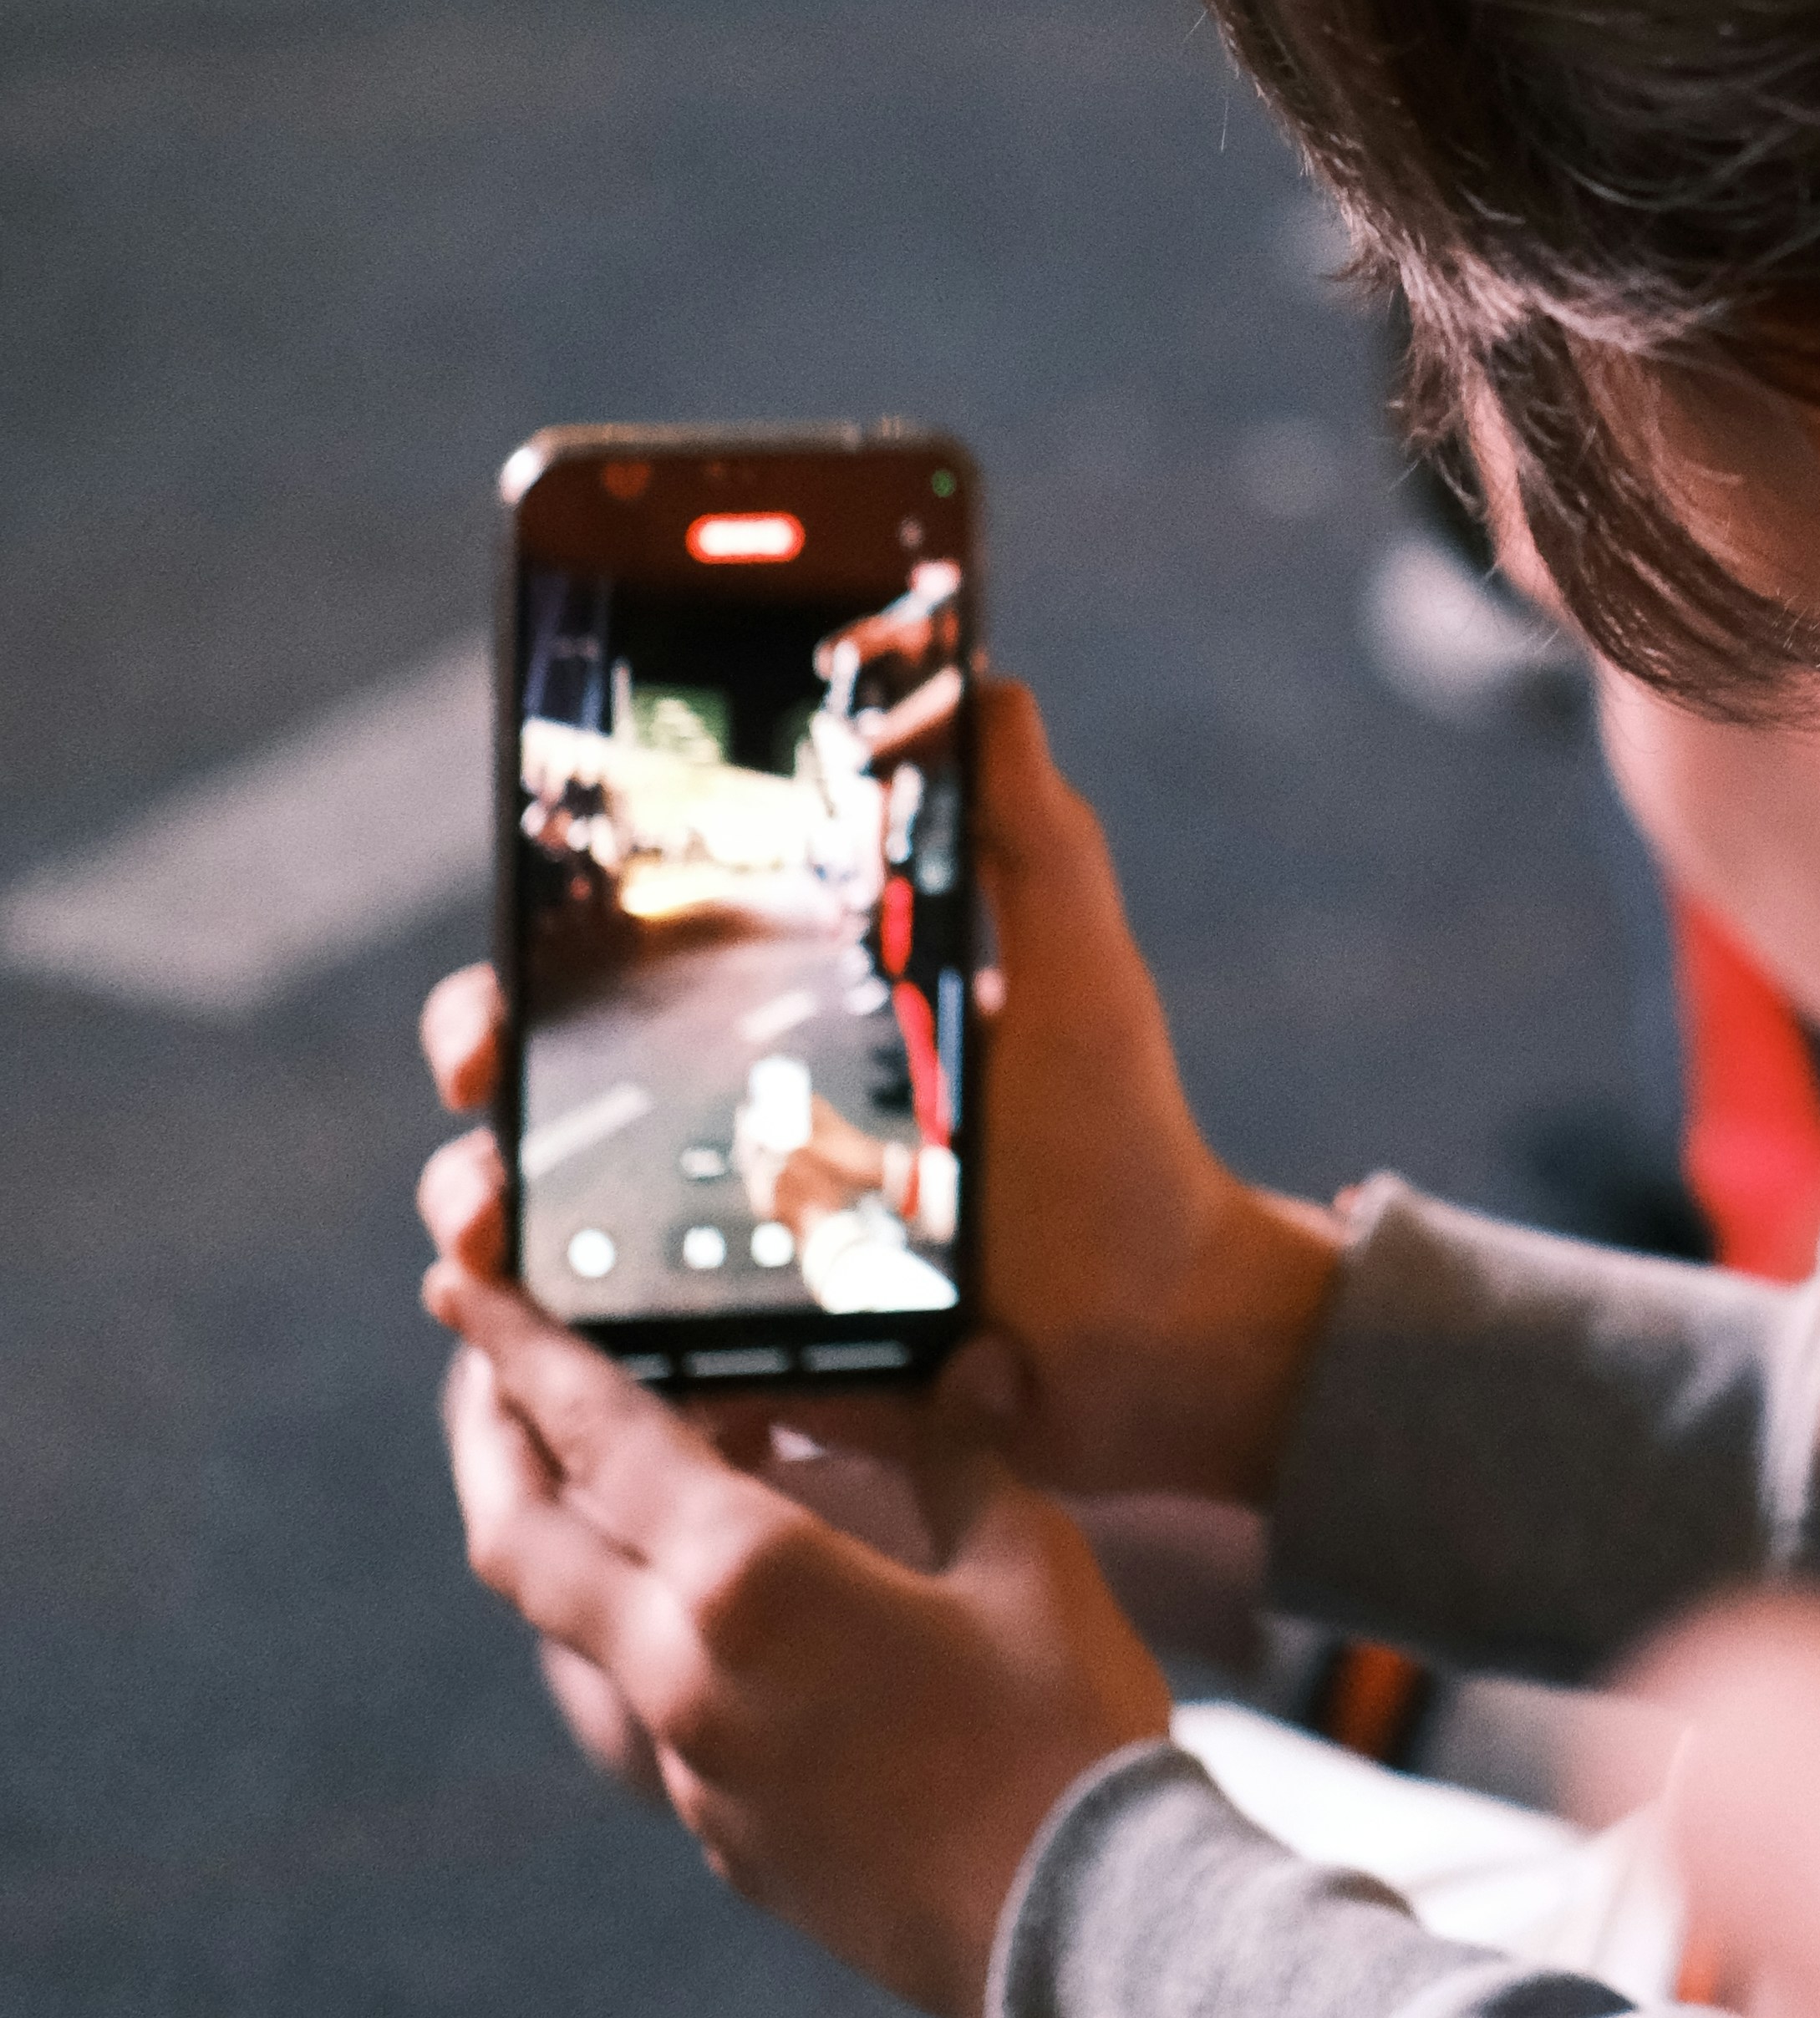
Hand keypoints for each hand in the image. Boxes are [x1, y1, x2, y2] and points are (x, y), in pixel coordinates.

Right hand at [416, 677, 1344, 1510]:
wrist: (1153, 1313)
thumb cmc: (1112, 1125)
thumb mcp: (1071, 955)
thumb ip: (1029, 823)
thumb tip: (979, 675)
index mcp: (782, 1004)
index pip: (617, 950)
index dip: (536, 936)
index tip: (509, 934)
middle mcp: (725, 1108)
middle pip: (540, 1061)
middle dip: (473, 1043)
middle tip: (482, 1060)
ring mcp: (714, 1229)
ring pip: (531, 1199)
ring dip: (468, 1191)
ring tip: (482, 1212)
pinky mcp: (726, 1342)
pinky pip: (586, 1334)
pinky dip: (527, 1323)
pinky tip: (512, 1306)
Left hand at [431, 1273, 1173, 2017]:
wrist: (1082, 1935)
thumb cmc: (1066, 1727)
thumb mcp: (1027, 1555)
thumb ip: (963, 1451)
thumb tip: (965, 1364)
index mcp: (748, 1581)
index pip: (596, 1435)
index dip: (518, 1352)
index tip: (456, 1287)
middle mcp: (684, 1673)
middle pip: (521, 1540)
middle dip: (488, 1443)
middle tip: (485, 1372)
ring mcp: (693, 1769)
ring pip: (579, 1627)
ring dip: (574, 1538)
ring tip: (629, 1470)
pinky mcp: (725, 1835)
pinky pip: (655, 1704)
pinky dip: (657, 1624)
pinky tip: (736, 1601)